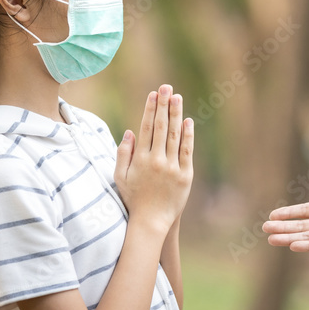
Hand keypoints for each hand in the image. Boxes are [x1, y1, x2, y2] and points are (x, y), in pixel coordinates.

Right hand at [113, 84, 193, 235]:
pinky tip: (188, 121)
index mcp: (140, 159)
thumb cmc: (133, 199)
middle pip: (161, 127)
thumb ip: (123, 154)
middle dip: (164, 105)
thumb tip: (130, 131)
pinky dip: (188, 135)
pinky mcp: (185, 175)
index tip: (153, 94)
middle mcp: (156, 161)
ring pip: (175, 136)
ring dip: (176, 114)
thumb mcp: (120, 177)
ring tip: (177, 98)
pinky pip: (187, 151)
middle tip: (167, 87)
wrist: (151, 222)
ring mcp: (172, 168)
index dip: (150, 109)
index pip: (146, 128)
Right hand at [263, 168, 308, 253]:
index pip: (304, 210)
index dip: (289, 213)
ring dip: (290, 237)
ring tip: (272, 239)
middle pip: (302, 225)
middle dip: (283, 227)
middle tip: (265, 229)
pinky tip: (294, 245)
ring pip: (307, 236)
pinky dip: (308, 245)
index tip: (272, 215)